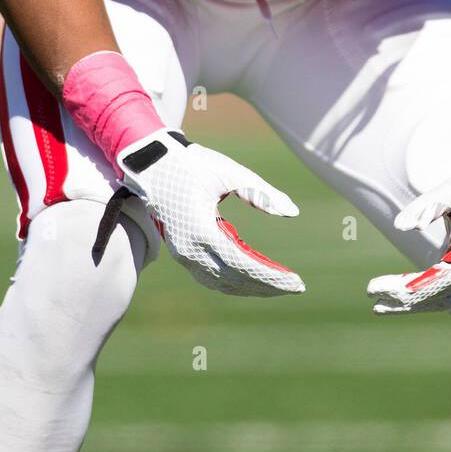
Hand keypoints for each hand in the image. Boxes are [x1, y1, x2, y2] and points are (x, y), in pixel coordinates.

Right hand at [92, 130, 304, 296]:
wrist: (153, 164)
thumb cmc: (192, 164)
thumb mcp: (230, 173)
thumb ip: (261, 193)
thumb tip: (293, 212)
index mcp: (200, 230)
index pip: (242, 265)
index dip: (271, 277)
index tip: (296, 282)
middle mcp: (190, 249)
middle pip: (234, 279)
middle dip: (267, 286)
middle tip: (297, 287)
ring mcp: (184, 254)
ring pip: (222, 283)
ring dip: (252, 287)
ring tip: (280, 285)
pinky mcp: (183, 253)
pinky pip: (212, 277)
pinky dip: (236, 281)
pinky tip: (256, 278)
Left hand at [367, 153, 450, 313]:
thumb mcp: (450, 191)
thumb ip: (425, 206)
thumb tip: (399, 226)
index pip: (436, 280)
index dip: (405, 288)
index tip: (374, 286)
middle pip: (438, 296)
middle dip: (403, 299)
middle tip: (371, 294)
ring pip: (443, 300)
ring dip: (412, 304)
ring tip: (380, 306)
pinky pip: (449, 294)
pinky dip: (425, 298)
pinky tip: (402, 299)